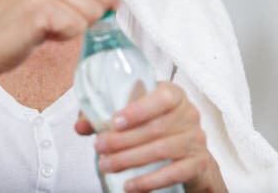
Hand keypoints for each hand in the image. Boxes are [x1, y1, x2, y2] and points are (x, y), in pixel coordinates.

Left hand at [74, 82, 226, 192]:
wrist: (184, 151)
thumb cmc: (151, 124)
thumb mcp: (129, 115)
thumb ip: (102, 116)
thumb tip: (80, 126)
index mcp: (172, 94)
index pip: (162, 97)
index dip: (138, 110)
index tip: (114, 121)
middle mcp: (188, 113)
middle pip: (155, 128)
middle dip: (122, 140)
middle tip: (98, 147)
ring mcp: (195, 139)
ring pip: (162, 150)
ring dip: (130, 160)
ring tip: (106, 165)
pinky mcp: (197, 163)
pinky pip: (174, 173)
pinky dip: (149, 181)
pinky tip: (129, 185)